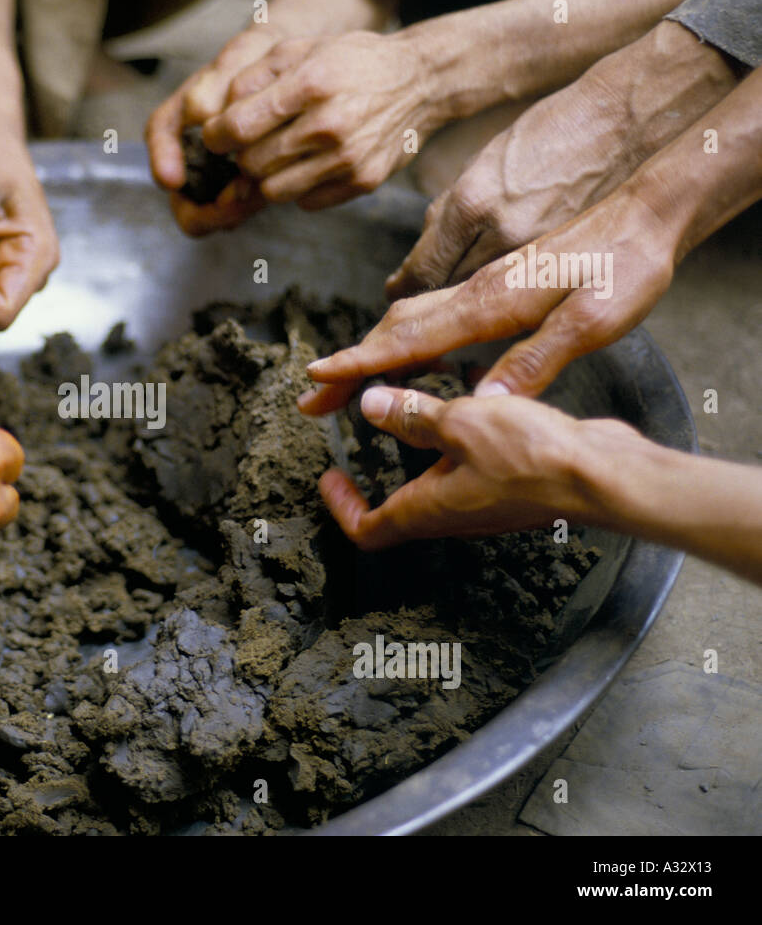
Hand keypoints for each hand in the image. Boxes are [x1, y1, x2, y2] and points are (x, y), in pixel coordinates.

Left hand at [146, 0, 389, 233]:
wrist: (419, 82)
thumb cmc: (351, 64)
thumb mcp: (301, 50)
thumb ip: (254, 77)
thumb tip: (219, 115)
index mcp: (311, 85)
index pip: (239, 127)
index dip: (217, 136)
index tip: (217, 135)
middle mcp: (330, 125)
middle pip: (252, 164)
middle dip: (243, 156)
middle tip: (252, 143)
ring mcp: (348, 159)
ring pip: (274, 191)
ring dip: (268, 176)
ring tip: (280, 153)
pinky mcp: (362, 183)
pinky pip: (305, 202)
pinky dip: (299, 188)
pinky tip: (310, 163)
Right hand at [299, 189, 676, 414]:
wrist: (647, 213)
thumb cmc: (625, 267)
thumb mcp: (592, 322)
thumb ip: (535, 362)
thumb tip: (480, 405)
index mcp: (489, 304)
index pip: (409, 338)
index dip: (360, 362)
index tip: (318, 378)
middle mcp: (474, 292)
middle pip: (394, 330)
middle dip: (348, 367)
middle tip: (311, 400)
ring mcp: (481, 284)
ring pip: (408, 318)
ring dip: (369, 352)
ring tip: (341, 383)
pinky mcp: (495, 283)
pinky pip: (430, 312)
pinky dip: (401, 337)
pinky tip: (404, 352)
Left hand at [319, 385, 635, 548]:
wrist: (604, 477)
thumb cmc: (532, 457)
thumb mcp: (460, 422)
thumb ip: (413, 415)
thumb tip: (371, 407)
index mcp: (428, 509)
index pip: (368, 529)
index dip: (342, 507)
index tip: (330, 478)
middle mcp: (453, 516)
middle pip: (399, 511)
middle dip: (375, 480)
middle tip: (362, 445)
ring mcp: (485, 506)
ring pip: (437, 488)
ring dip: (418, 457)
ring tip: (410, 416)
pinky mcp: (513, 490)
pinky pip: (472, 472)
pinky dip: (458, 447)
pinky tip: (467, 411)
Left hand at [386, 20, 737, 296]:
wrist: (623, 120)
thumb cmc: (551, 132)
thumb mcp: (485, 162)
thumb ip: (451, 209)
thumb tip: (424, 250)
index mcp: (471, 202)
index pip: (424, 268)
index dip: (404, 287)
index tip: (395, 292)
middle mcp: (500, 231)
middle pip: (447, 288)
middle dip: (426, 299)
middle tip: (413, 307)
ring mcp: (537, 249)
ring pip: (484, 295)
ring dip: (462, 302)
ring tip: (448, 307)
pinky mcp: (567, 257)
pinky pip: (521, 290)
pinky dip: (503, 296)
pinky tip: (497, 296)